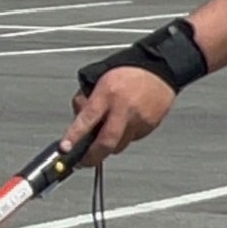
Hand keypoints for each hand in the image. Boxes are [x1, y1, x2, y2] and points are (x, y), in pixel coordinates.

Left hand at [60, 66, 176, 165]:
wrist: (161, 66)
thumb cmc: (129, 70)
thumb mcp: (100, 76)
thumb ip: (86, 97)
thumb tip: (78, 118)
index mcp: (108, 93)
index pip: (87, 119)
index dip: (74, 136)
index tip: (65, 148)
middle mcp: (124, 108)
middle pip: (106, 142)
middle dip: (92, 157)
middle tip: (84, 161)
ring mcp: (139, 119)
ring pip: (119, 145)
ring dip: (110, 145)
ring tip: (107, 135)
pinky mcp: (149, 126)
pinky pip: (132, 139)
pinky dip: (125, 136)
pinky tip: (126, 123)